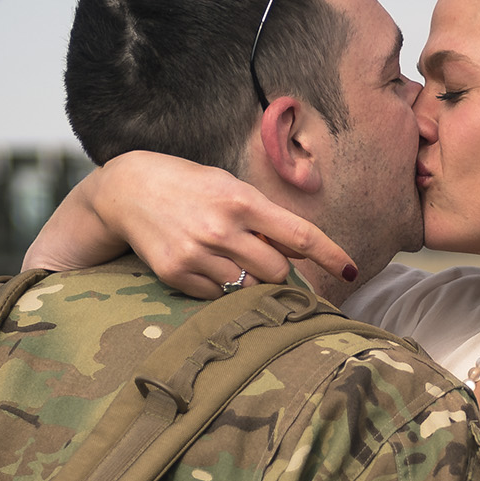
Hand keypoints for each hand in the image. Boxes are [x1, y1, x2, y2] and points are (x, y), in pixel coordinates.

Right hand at [39, 150, 359, 298]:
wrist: (127, 190)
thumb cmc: (189, 185)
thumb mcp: (229, 187)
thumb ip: (265, 217)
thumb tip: (300, 252)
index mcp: (241, 200)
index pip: (299, 234)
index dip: (330, 255)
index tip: (352, 271)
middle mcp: (221, 229)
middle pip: (276, 271)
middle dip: (276, 268)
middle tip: (255, 253)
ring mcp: (197, 254)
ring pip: (247, 287)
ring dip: (244, 277)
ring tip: (220, 252)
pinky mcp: (176, 274)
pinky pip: (216, 295)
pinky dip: (216, 285)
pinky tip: (198, 260)